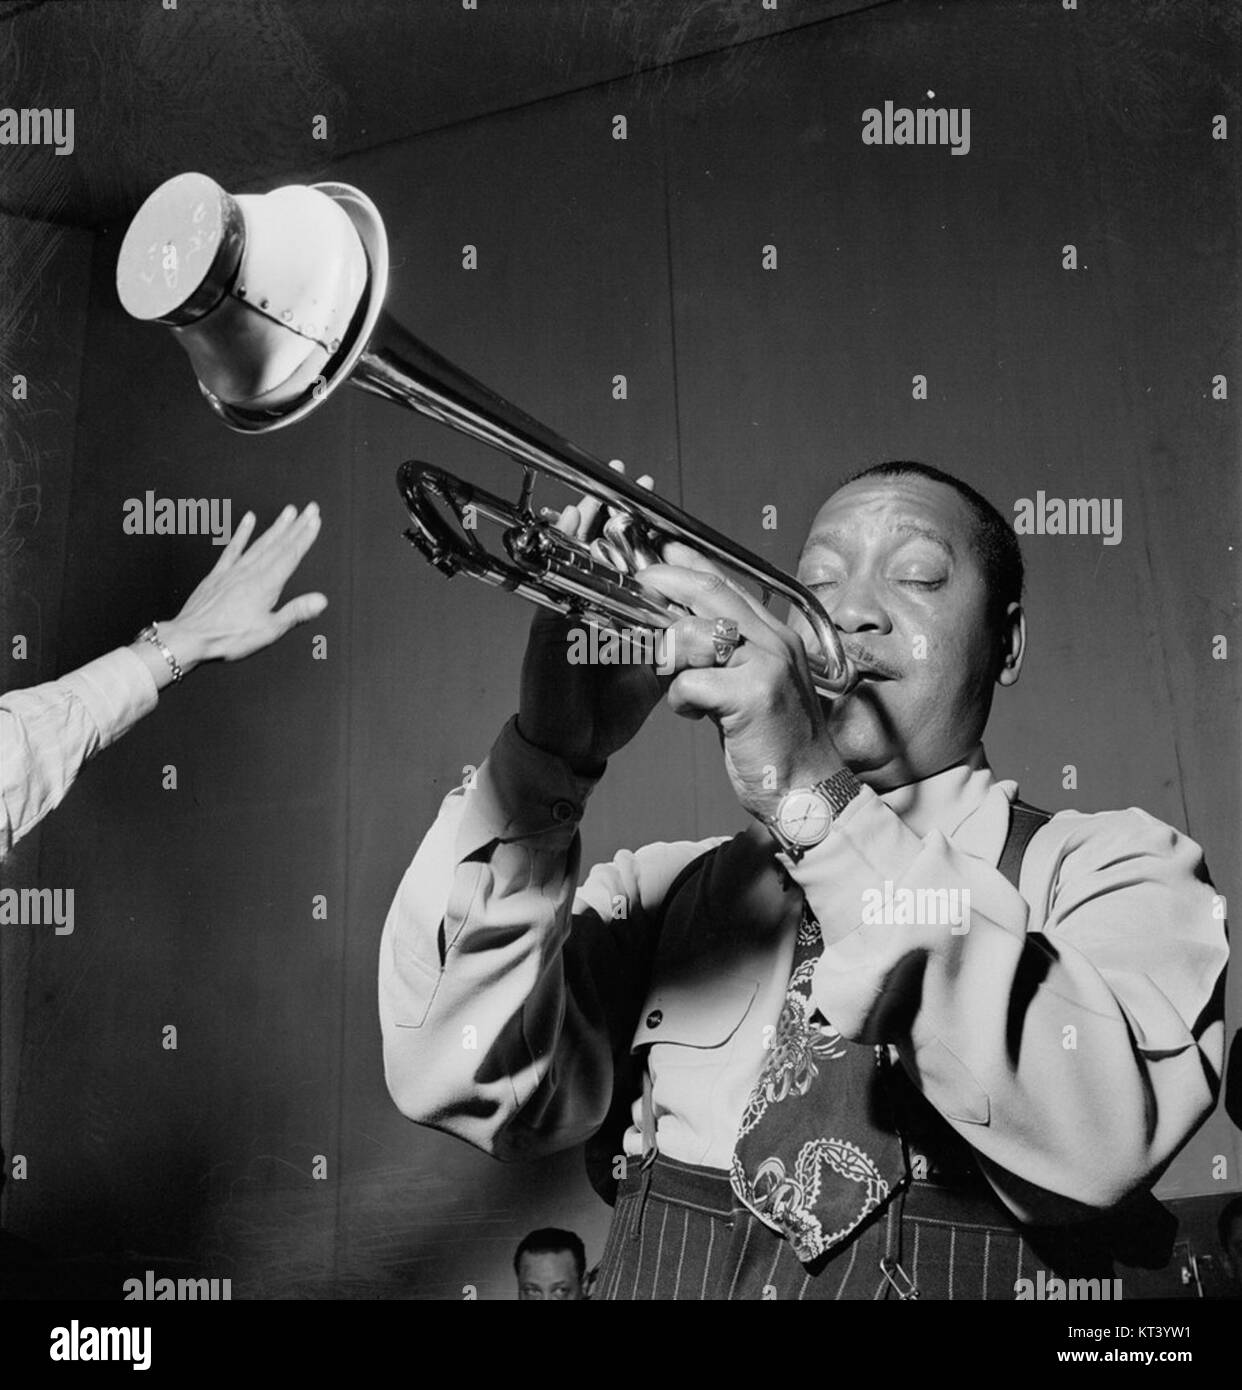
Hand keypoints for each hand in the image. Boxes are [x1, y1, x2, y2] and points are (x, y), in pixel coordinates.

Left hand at [137, 503, 326, 683]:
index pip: (291, 555)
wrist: (191, 636)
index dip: (305, 536)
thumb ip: (296, 612)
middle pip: (278, 544)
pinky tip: (249, 519)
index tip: (315, 520)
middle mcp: (251, 573)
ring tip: (289, 511)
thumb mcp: (269, 630)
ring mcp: (233, 571)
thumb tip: (321, 600)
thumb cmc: (229, 637)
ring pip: (259, 543)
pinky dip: (242, 533)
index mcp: (266, 585)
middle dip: (296, 525)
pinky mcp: (218, 574)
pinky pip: (233, 548)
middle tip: (309, 509)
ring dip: (276, 526)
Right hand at [517, 468, 664, 770]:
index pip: (627, 562)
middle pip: (597, 550)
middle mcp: (589, 609)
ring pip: (571, 560)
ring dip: (582, 524)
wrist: (575, 745)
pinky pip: (553, 582)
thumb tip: (709, 628)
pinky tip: (566, 530)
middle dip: (609, 512)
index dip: (641, 530)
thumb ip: (675, 647)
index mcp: (615, 615)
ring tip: (594, 492)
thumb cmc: (607, 710)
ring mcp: (565, 616)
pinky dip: (558, 556)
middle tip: (622, 475)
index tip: (655, 498)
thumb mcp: (652, 673)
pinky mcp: (546, 630)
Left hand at [635, 546, 844, 818]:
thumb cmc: (776, 746)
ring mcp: (767, 665)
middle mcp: (775, 642)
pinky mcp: (753, 695)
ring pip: (696, 633)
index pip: (729, 586)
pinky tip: (696, 716)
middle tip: (639, 580)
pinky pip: (691, 683)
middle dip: (668, 581)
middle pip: (711, 592)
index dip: (693, 565)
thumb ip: (724, 661)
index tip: (663, 552)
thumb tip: (680, 638)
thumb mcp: (752, 690)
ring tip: (667, 672)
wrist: (810, 792)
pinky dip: (681, 701)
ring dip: (669, 651)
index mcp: (776, 637)